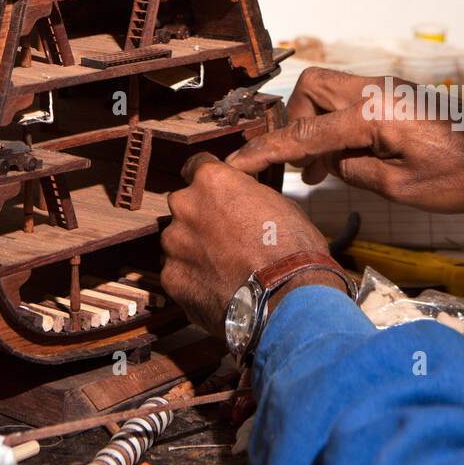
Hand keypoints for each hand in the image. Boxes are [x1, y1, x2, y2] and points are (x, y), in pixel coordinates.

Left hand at [161, 153, 338, 337]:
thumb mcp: (276, 202)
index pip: (196, 166)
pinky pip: (178, 272)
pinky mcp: (172, 278)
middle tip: (225, 238)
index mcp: (211, 180)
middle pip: (184, 205)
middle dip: (200, 217)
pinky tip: (218, 287)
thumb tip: (239, 198)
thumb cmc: (291, 248)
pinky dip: (193, 279)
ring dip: (195, 249)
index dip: (208, 182)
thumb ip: (244, 195)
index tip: (215, 195)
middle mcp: (185, 206)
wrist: (289, 298)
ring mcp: (174, 243)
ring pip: (178, 241)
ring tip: (224, 268)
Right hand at [226, 67, 463, 212]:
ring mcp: (384, 89)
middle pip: (310, 88)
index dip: (266, 150)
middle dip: (295, 121)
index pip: (304, 133)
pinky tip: (348, 157)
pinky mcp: (394, 96)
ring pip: (327, 90)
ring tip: (322, 169)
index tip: (236, 163)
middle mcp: (372, 92)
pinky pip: (349, 100)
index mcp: (370, 115)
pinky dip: (338, 123)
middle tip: (304, 162)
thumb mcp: (404, 188)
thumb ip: (356, 172)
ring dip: (316, 123)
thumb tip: (332, 162)